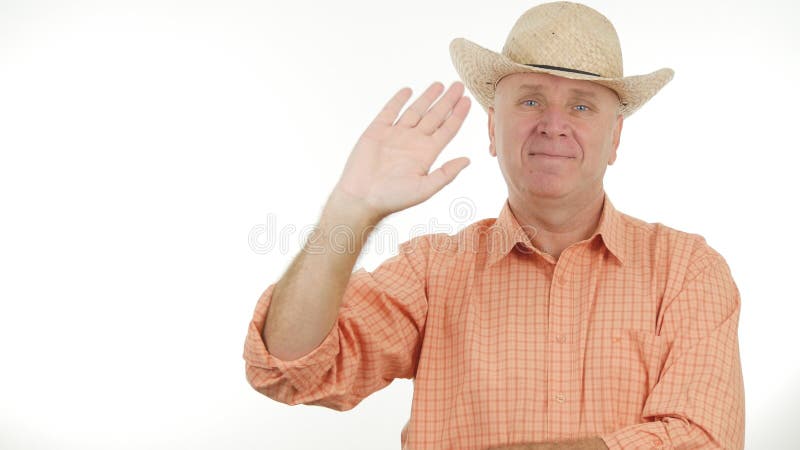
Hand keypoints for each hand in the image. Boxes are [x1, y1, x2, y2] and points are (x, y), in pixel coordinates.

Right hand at [333, 81, 471, 219]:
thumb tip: (468, 160)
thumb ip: (446, 174)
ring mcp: (395, 135)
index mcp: (426, 154)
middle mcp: (413, 142)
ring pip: (415, 111)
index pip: (447, 130)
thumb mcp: (425, 189)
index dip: (458, 115)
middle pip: (435, 116)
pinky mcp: (377, 131)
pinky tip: (408, 91)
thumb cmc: (393, 198)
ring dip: (427, 97)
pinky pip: (390, 111)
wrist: (362, 197)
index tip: (468, 100)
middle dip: (447, 101)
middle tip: (459, 85)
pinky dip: (398, 100)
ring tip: (440, 85)